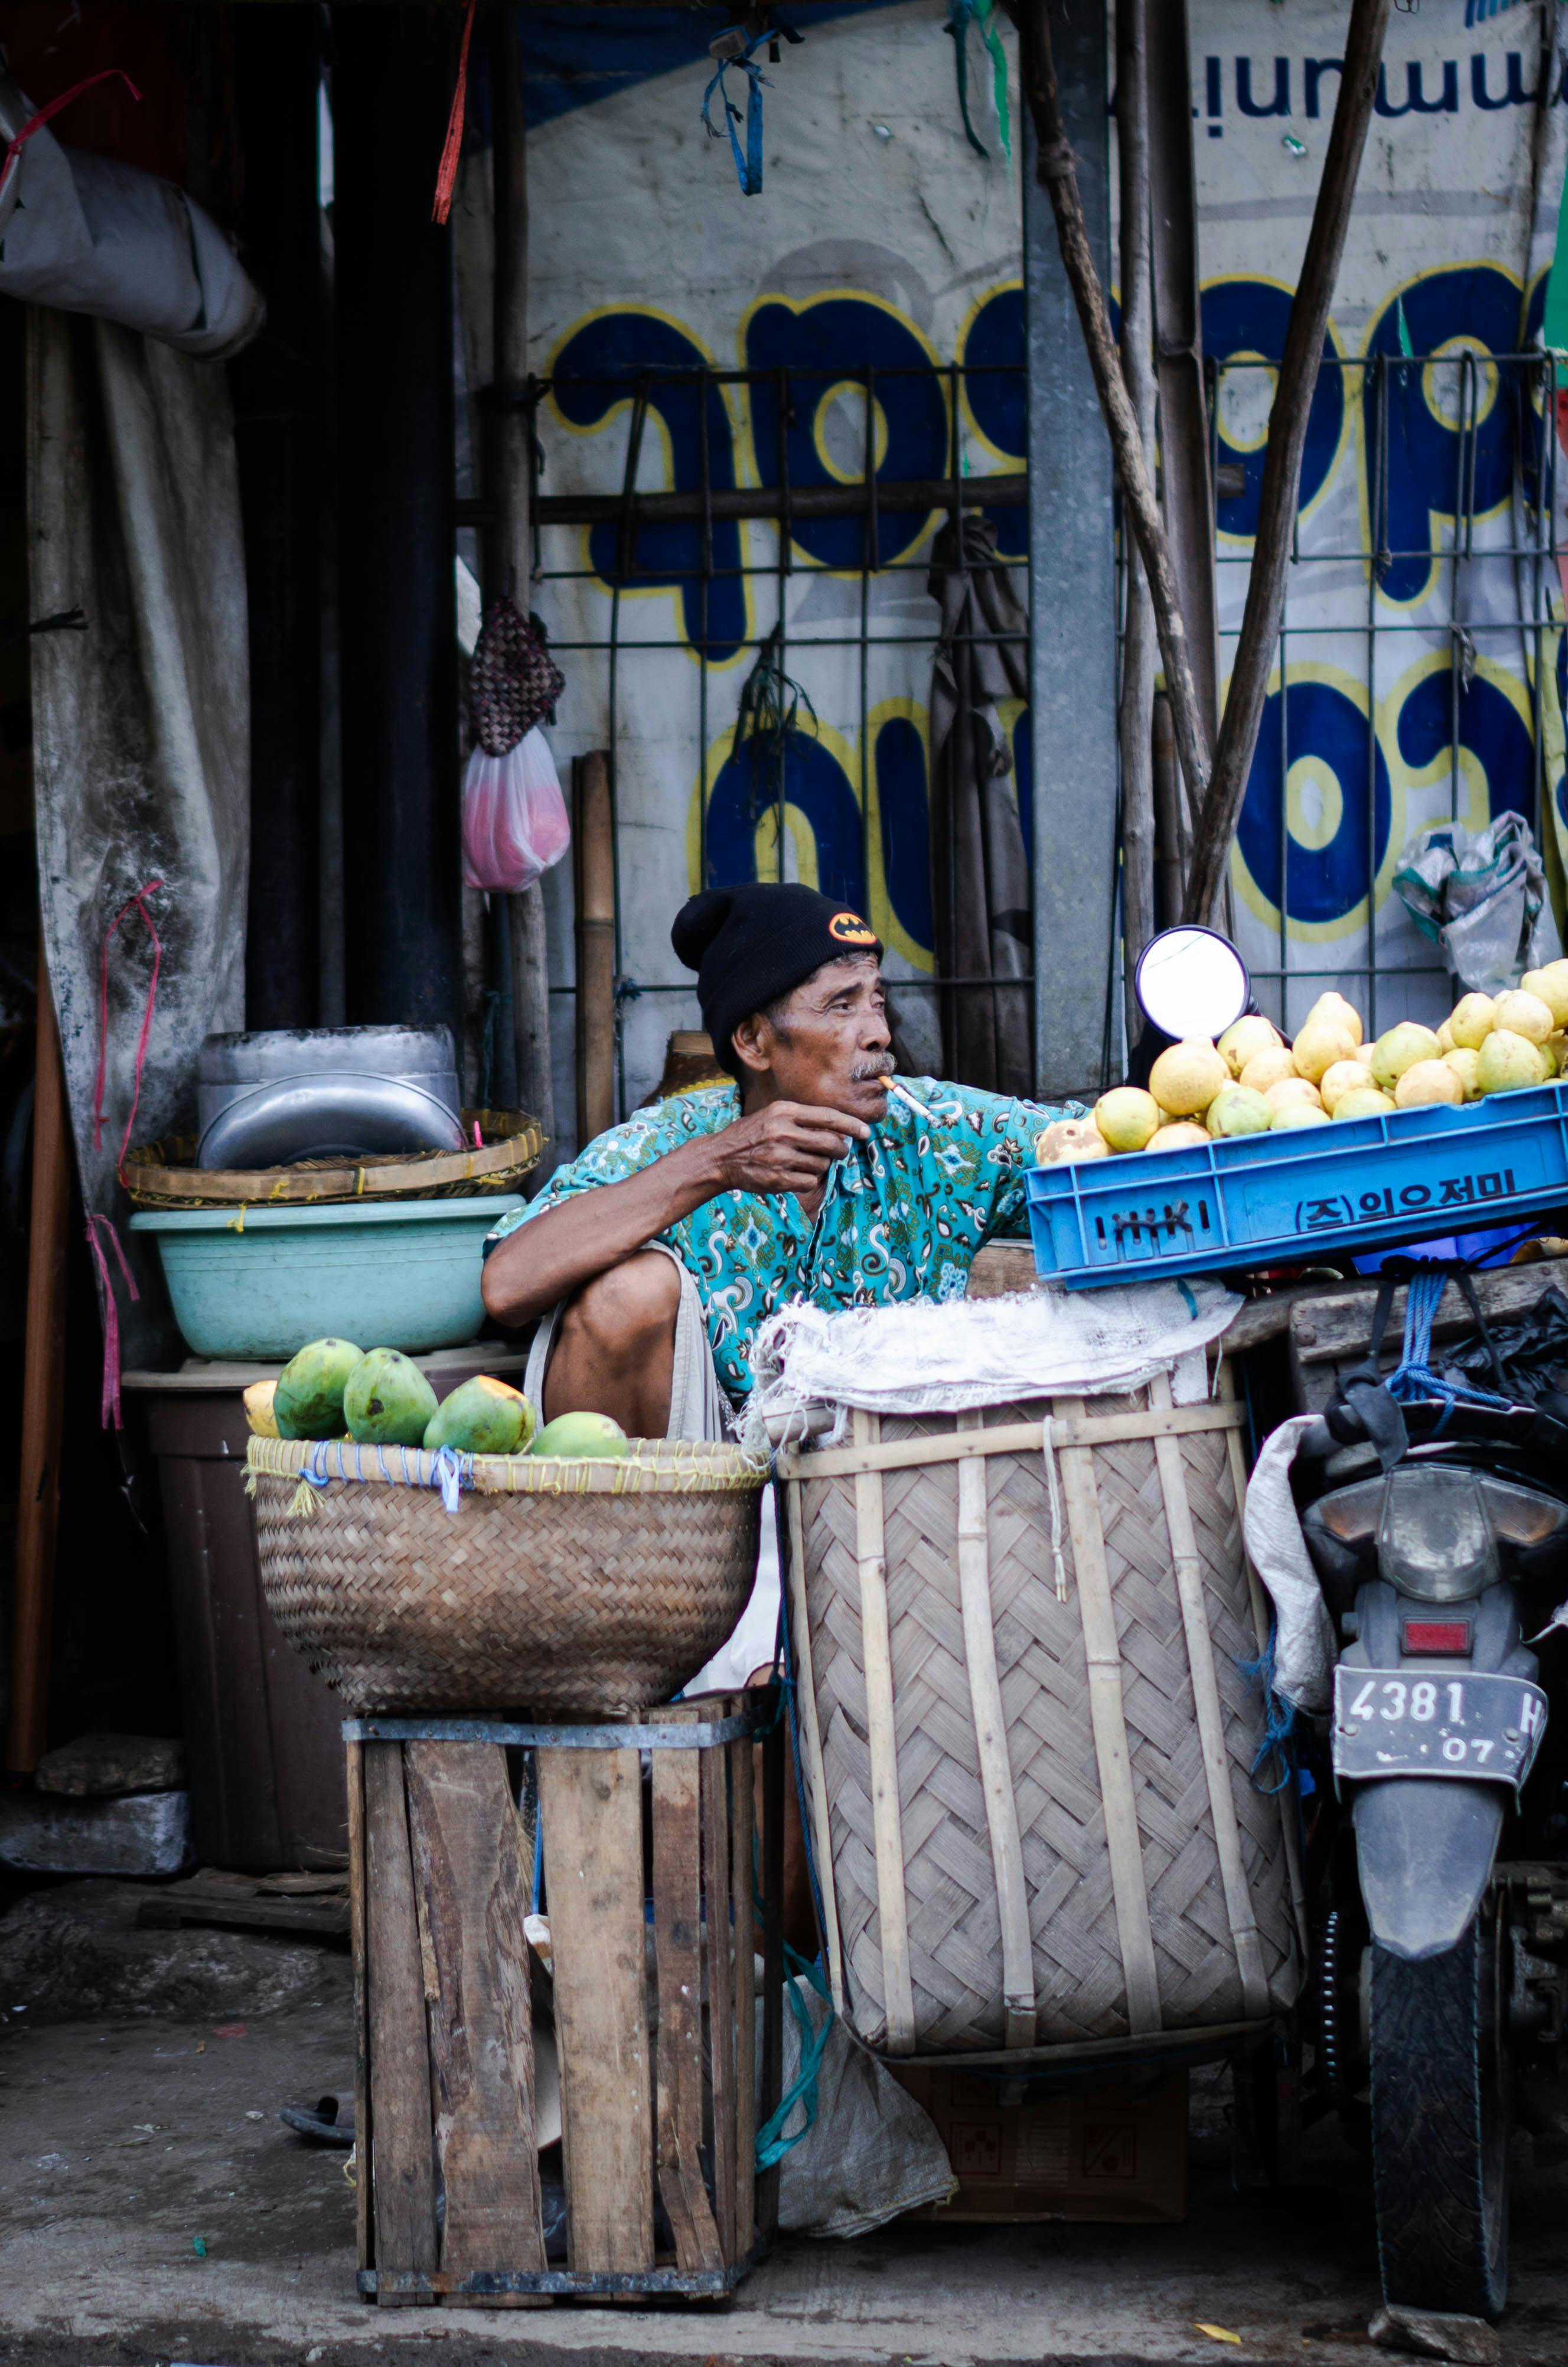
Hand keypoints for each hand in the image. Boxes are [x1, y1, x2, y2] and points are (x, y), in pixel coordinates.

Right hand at [711, 1101, 869, 1197]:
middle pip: (831, 1144)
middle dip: (841, 1150)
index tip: (865, 1132)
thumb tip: (840, 1132)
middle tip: (839, 1153)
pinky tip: (796, 1175)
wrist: (721, 1157)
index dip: (851, 1125)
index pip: (828, 1117)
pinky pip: (810, 1182)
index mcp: (784, 1112)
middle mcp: (783, 1132)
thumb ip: (803, 1120)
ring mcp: (780, 1157)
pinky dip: (809, 1180)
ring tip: (805, 1163)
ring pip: (822, 1165)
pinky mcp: (777, 1178)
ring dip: (821, 1166)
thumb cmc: (752, 1135)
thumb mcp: (774, 1116)